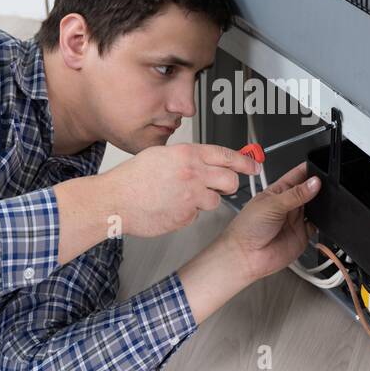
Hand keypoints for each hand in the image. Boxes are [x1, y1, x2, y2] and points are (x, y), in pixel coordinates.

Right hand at [100, 142, 258, 237]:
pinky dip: (187, 213)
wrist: (115, 200)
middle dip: (229, 185)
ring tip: (181, 197)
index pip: (226, 155)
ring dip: (204, 201)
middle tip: (221, 187)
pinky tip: (170, 207)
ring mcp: (190, 196)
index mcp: (187, 154)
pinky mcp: (186, 216)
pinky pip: (196, 215)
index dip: (244, 161)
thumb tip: (205, 160)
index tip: (254, 166)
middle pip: (230, 180)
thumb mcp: (161, 155)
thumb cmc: (132, 179)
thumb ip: (186, 157)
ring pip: (215, 201)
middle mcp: (193, 173)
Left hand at [216, 161, 320, 282]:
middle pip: (308, 190)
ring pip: (315, 207)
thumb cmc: (247, 228)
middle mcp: (287, 205)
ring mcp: (295, 219)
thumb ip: (295, 195)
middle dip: (318, 186)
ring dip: (321, 203)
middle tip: (325, 184)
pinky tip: (323, 217)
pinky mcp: (302, 234)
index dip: (308, 170)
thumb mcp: (272, 205)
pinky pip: (317, 225)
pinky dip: (323, 221)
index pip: (297, 176)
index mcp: (277, 192)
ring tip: (325, 200)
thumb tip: (314, 183)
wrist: (245, 256)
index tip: (320, 167)